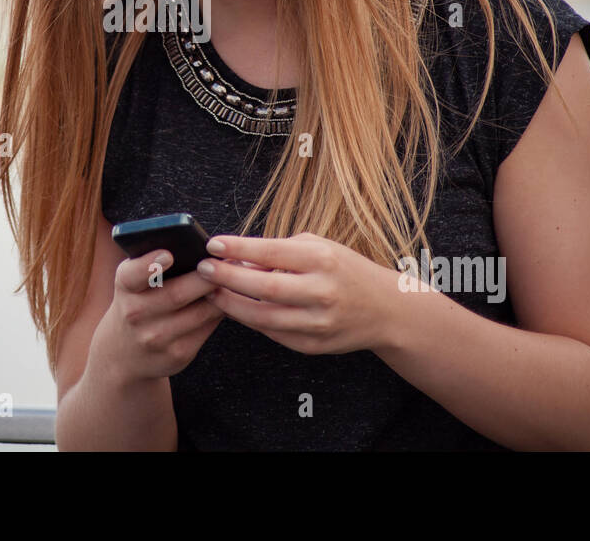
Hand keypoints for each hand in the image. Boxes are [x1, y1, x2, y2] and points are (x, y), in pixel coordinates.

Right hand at [93, 249, 225, 384]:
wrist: (125, 353)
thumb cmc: (137, 303)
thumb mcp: (133, 283)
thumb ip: (153, 265)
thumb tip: (196, 250)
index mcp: (125, 287)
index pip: (132, 275)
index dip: (149, 265)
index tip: (168, 254)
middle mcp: (136, 314)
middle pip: (177, 294)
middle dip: (206, 278)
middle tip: (228, 262)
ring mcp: (156, 338)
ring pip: (200, 313)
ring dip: (221, 295)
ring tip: (237, 278)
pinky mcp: (177, 354)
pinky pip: (207, 329)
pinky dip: (221, 312)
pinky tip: (230, 300)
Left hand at [197, 232, 399, 355]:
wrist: (385, 310)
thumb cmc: (344, 269)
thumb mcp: (318, 248)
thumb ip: (279, 251)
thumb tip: (236, 257)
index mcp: (323, 260)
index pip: (272, 252)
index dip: (239, 249)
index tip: (213, 244)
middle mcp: (322, 292)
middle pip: (264, 287)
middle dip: (227, 278)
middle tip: (203, 269)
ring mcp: (318, 322)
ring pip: (263, 317)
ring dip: (231, 304)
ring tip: (212, 291)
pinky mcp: (313, 345)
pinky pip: (272, 333)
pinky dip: (250, 320)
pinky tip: (234, 308)